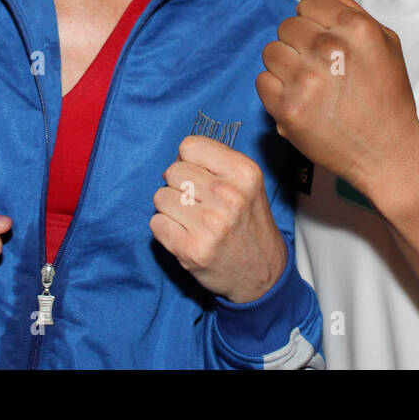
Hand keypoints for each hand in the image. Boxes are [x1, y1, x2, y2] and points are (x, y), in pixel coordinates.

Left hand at [149, 136, 287, 303]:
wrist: (262, 273)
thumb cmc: (247, 222)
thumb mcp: (246, 183)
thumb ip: (215, 162)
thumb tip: (177, 157)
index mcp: (244, 172)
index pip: (190, 145)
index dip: (190, 161)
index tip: (201, 178)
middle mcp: (229, 195)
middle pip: (172, 170)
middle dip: (179, 186)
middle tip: (198, 204)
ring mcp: (210, 224)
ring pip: (160, 196)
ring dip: (171, 208)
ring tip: (192, 220)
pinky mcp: (192, 249)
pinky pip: (156, 223)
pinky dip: (165, 229)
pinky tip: (185, 236)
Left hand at [256, 0, 418, 197]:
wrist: (387, 152)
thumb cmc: (388, 99)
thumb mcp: (387, 45)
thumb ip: (354, 15)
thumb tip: (320, 5)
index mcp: (355, 28)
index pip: (308, 5)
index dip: (313, 22)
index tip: (321, 41)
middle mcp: (329, 50)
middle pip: (286, 26)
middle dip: (298, 44)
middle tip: (315, 66)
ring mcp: (306, 80)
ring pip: (270, 51)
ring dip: (284, 65)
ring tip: (305, 82)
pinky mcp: (288, 109)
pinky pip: (262, 81)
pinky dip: (275, 90)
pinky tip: (297, 99)